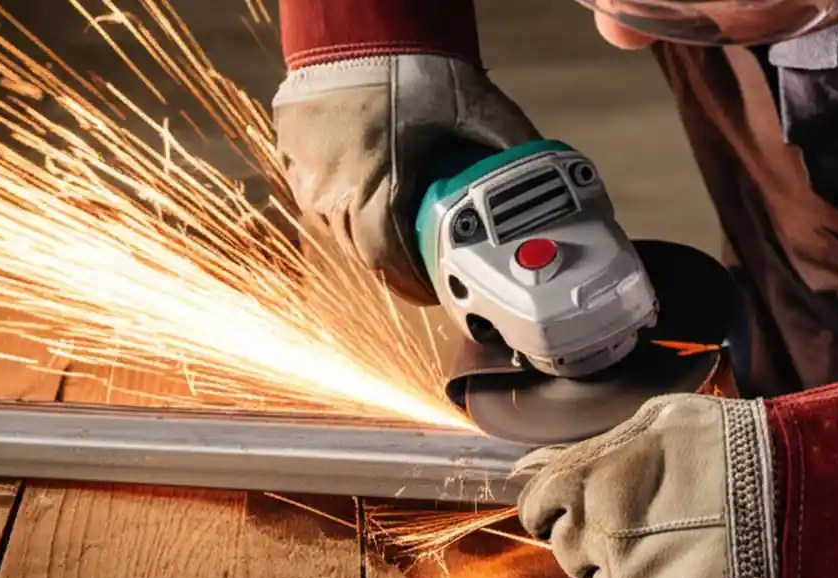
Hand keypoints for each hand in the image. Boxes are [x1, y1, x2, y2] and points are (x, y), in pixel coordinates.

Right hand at [273, 55, 537, 304]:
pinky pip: (312, 191)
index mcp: (372, 190)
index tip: (433, 291)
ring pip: (332, 224)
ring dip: (364, 233)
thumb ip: (512, 151)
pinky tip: (360, 191)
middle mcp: (328, 190)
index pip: (387, 263)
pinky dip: (337, 199)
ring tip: (394, 230)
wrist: (362, 19)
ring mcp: (303, 170)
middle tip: (422, 265)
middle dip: (393, 264)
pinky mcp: (289, 147)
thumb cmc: (415, 64)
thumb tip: (548, 183)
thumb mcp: (477, 110)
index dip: (413, 285)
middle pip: (361, 250)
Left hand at [515, 393, 780, 577]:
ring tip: (693, 542)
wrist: (805, 491)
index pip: (536, 509)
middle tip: (654, 519)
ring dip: (643, 572)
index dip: (558, 506)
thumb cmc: (730, 446)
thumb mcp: (655, 422)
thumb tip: (526, 467)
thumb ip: (586, 451)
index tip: (588, 504)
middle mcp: (602, 547)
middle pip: (571, 553)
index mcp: (588, 487)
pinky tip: (713, 574)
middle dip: (599, 539)